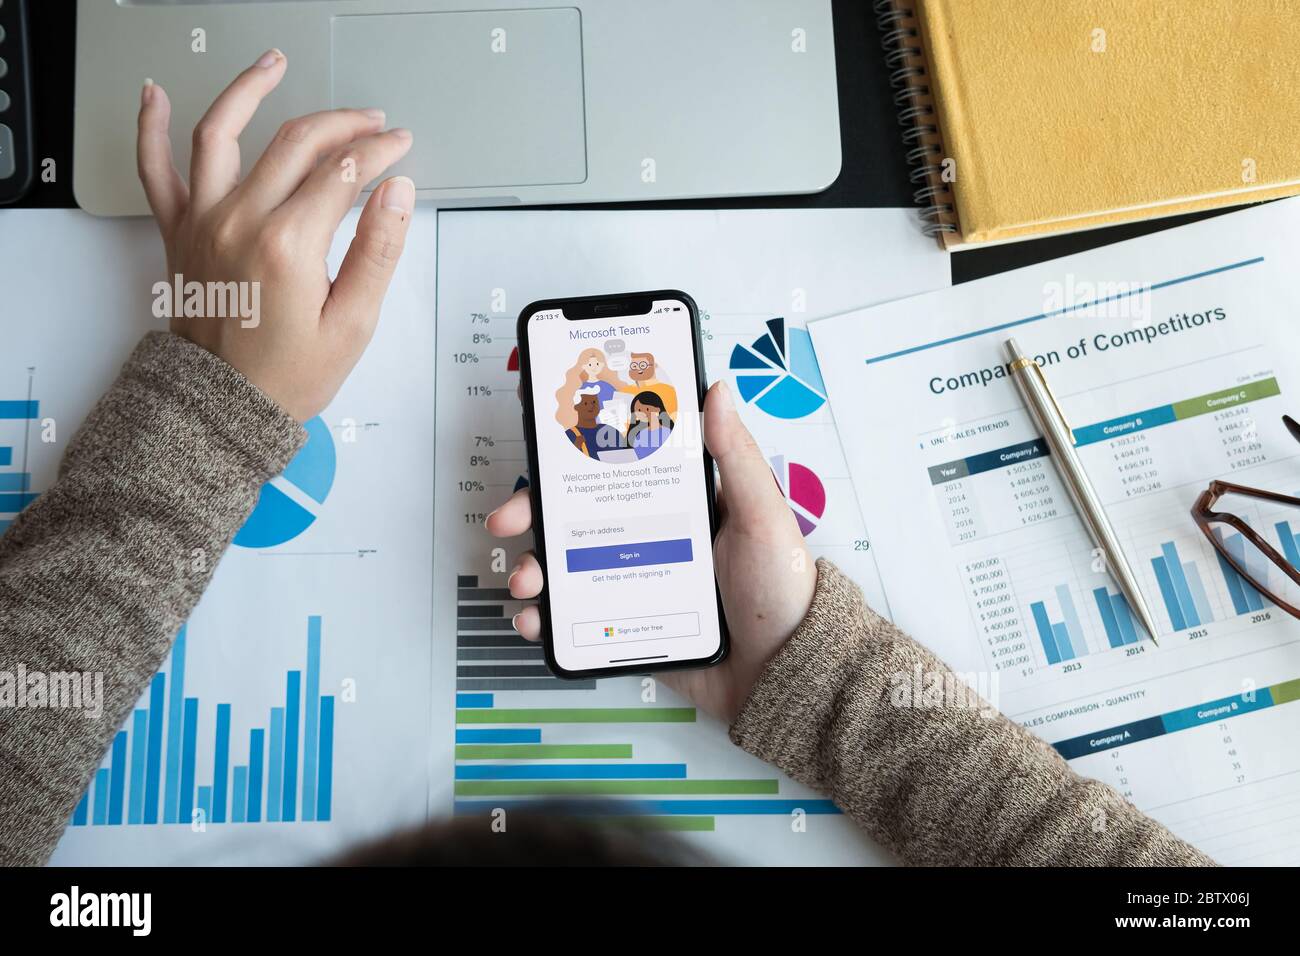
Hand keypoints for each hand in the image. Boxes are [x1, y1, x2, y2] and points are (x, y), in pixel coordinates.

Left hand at [136, 49, 415, 421]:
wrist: (224, 407)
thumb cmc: (287, 374)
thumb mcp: (354, 323)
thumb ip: (378, 249)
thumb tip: (396, 192)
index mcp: (288, 245)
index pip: (345, 172)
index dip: (380, 152)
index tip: (400, 146)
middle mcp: (240, 221)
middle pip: (296, 143)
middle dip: (342, 123)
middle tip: (371, 122)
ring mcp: (204, 221)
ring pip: (221, 132)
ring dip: (250, 89)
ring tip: (274, 64)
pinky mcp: (179, 231)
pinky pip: (155, 168)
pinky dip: (149, 127)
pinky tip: (153, 94)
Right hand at [486, 380, 816, 722]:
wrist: (786, 675)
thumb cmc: (783, 590)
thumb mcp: (762, 516)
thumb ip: (736, 456)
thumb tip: (716, 390)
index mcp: (680, 503)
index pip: (617, 465)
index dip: (574, 454)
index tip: (541, 445)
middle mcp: (651, 536)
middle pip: (577, 514)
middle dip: (533, 513)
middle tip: (507, 520)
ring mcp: (635, 582)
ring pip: (567, 564)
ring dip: (534, 567)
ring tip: (526, 582)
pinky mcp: (627, 626)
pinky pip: (575, 618)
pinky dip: (546, 619)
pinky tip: (536, 620)